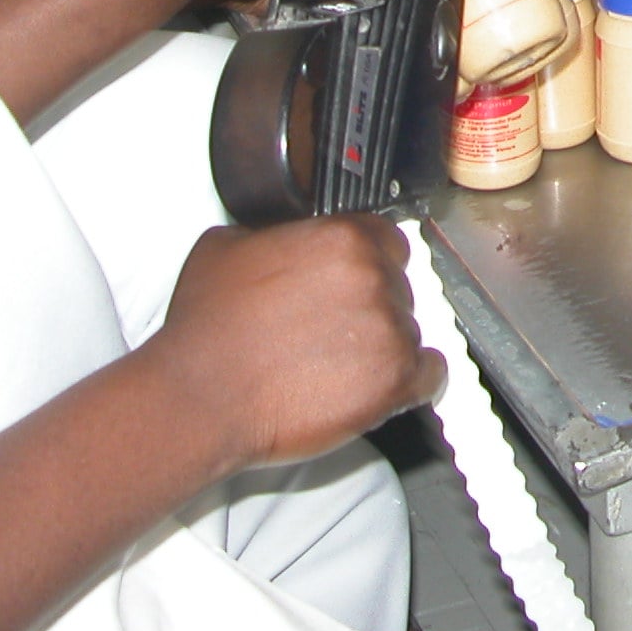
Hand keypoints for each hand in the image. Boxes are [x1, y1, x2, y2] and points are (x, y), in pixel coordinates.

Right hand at [150, 219, 445, 471]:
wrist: (200, 396)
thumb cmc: (207, 330)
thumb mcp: (229, 246)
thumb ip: (275, 233)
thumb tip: (285, 237)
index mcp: (343, 238)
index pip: (386, 240)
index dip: (369, 262)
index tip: (354, 283)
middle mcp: (373, 277)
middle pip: (398, 285)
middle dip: (372, 306)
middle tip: (337, 331)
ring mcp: (388, 329)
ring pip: (410, 329)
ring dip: (384, 346)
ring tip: (342, 366)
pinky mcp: (394, 380)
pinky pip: (431, 375)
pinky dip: (415, 382)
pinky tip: (387, 385)